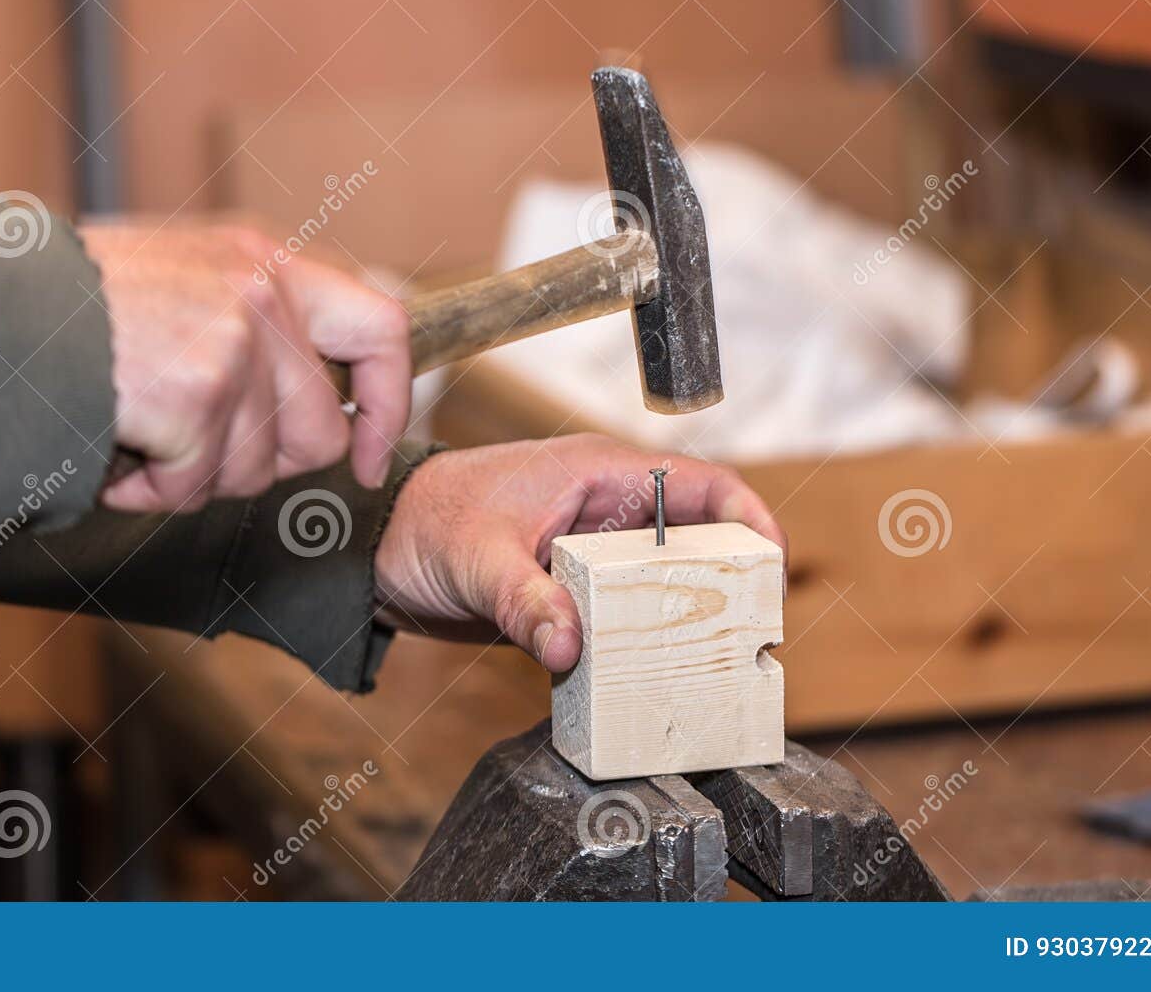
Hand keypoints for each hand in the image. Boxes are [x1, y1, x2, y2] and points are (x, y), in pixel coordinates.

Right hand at [80, 223, 410, 511]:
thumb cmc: (74, 304)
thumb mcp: (187, 277)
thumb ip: (260, 318)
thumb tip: (328, 398)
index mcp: (267, 257)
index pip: (383, 328)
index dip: (388, 405)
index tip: (364, 455)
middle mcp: (261, 290)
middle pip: (319, 431)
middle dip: (263, 465)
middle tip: (198, 448)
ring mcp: (233, 341)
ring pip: (255, 469)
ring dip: (193, 475)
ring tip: (141, 434)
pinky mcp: (195, 392)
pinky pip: (196, 484)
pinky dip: (150, 489)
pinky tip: (118, 450)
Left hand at [374, 434, 782, 672]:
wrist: (376, 546)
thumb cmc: (426, 520)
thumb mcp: (477, 559)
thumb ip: (525, 600)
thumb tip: (571, 647)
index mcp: (601, 473)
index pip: (704, 484)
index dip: (751, 520)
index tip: (774, 568)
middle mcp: (609, 510)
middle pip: (699, 540)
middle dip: (732, 580)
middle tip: (754, 632)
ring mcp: (594, 553)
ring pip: (667, 583)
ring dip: (690, 617)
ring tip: (716, 663)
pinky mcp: (575, 592)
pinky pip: (628, 616)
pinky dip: (645, 643)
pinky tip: (652, 678)